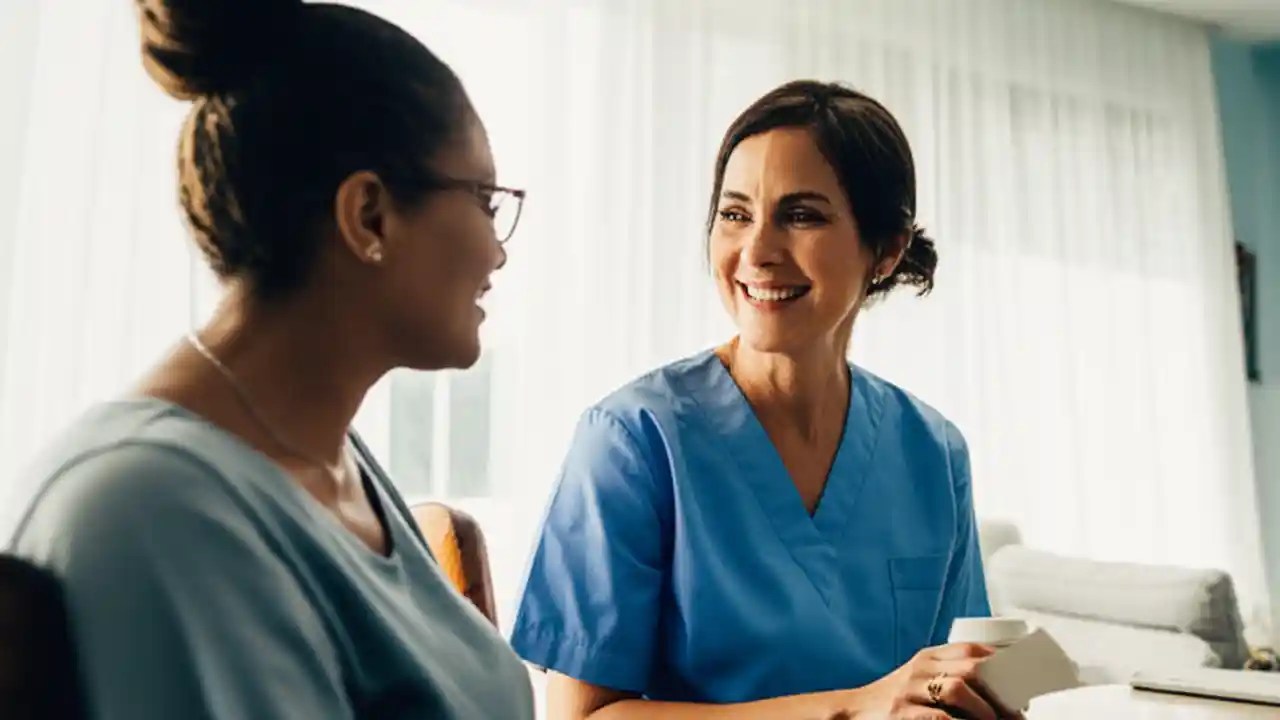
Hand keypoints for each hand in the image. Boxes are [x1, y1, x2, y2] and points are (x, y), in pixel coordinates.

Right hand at [849, 643, 1024, 719]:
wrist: (853, 712)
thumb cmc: (894, 701)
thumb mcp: (918, 680)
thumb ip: (948, 676)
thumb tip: (997, 693)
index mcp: (927, 658)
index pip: (970, 648)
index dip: (1001, 661)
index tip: (1023, 680)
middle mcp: (920, 669)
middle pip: (969, 667)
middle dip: (1000, 690)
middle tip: (1018, 712)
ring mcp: (910, 692)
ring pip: (957, 689)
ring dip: (984, 709)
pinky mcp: (902, 716)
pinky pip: (938, 718)